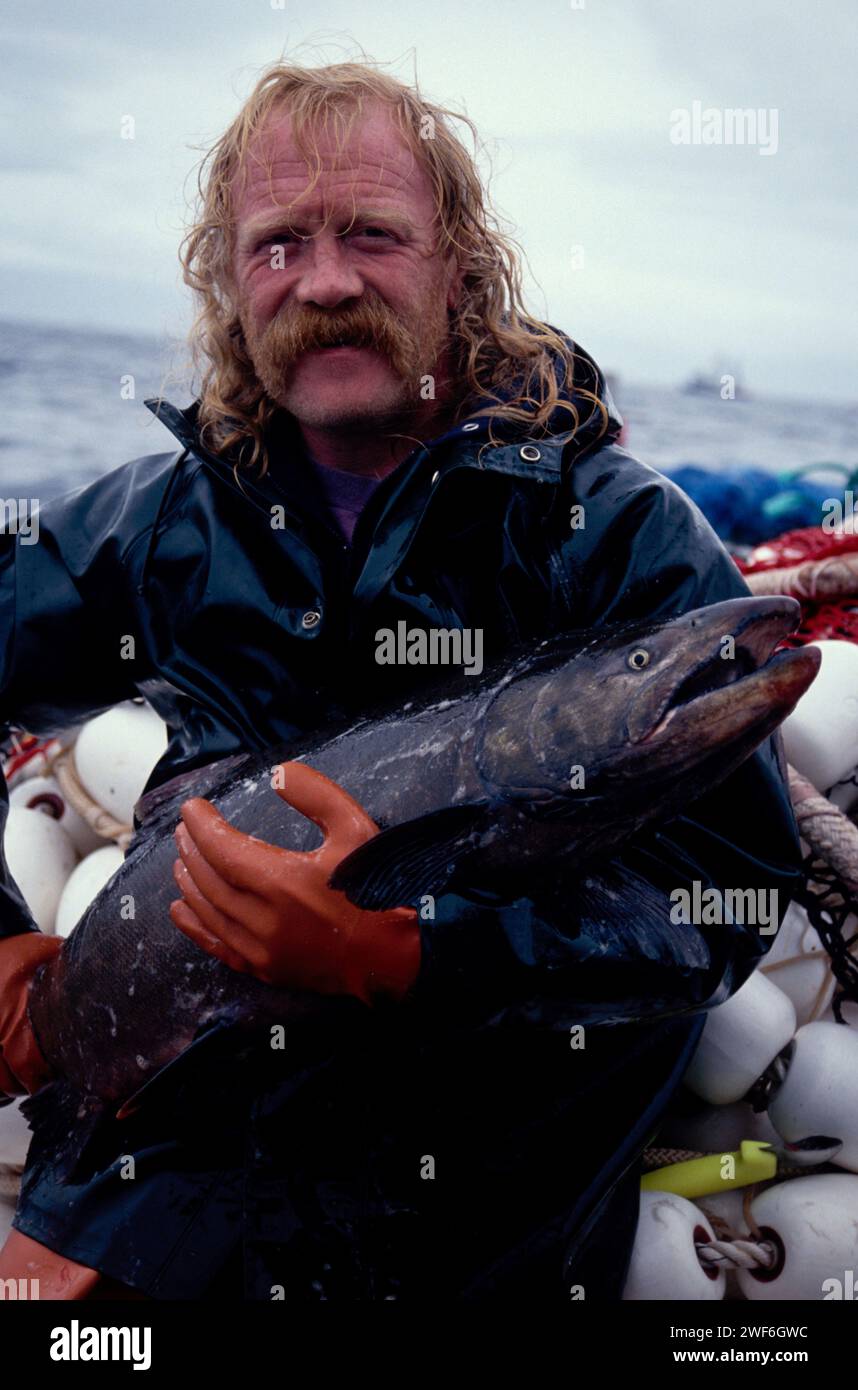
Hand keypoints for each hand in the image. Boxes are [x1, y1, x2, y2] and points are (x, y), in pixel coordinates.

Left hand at [169, 761, 420, 1005]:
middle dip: (193, 850)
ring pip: (210, 911)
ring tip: (181, 860)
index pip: (223, 849)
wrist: (396, 953)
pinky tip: (180, 910)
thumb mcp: (356, 828)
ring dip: (190, 882)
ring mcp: (262, 949)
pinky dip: (194, 927)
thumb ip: (317, 796)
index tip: (193, 807)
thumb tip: (278, 773)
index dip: (203, 826)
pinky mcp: (266, 970)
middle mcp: (264, 919)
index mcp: (283, 882)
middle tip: (185, 829)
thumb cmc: (378, 887)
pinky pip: (217, 947)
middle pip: (210, 879)